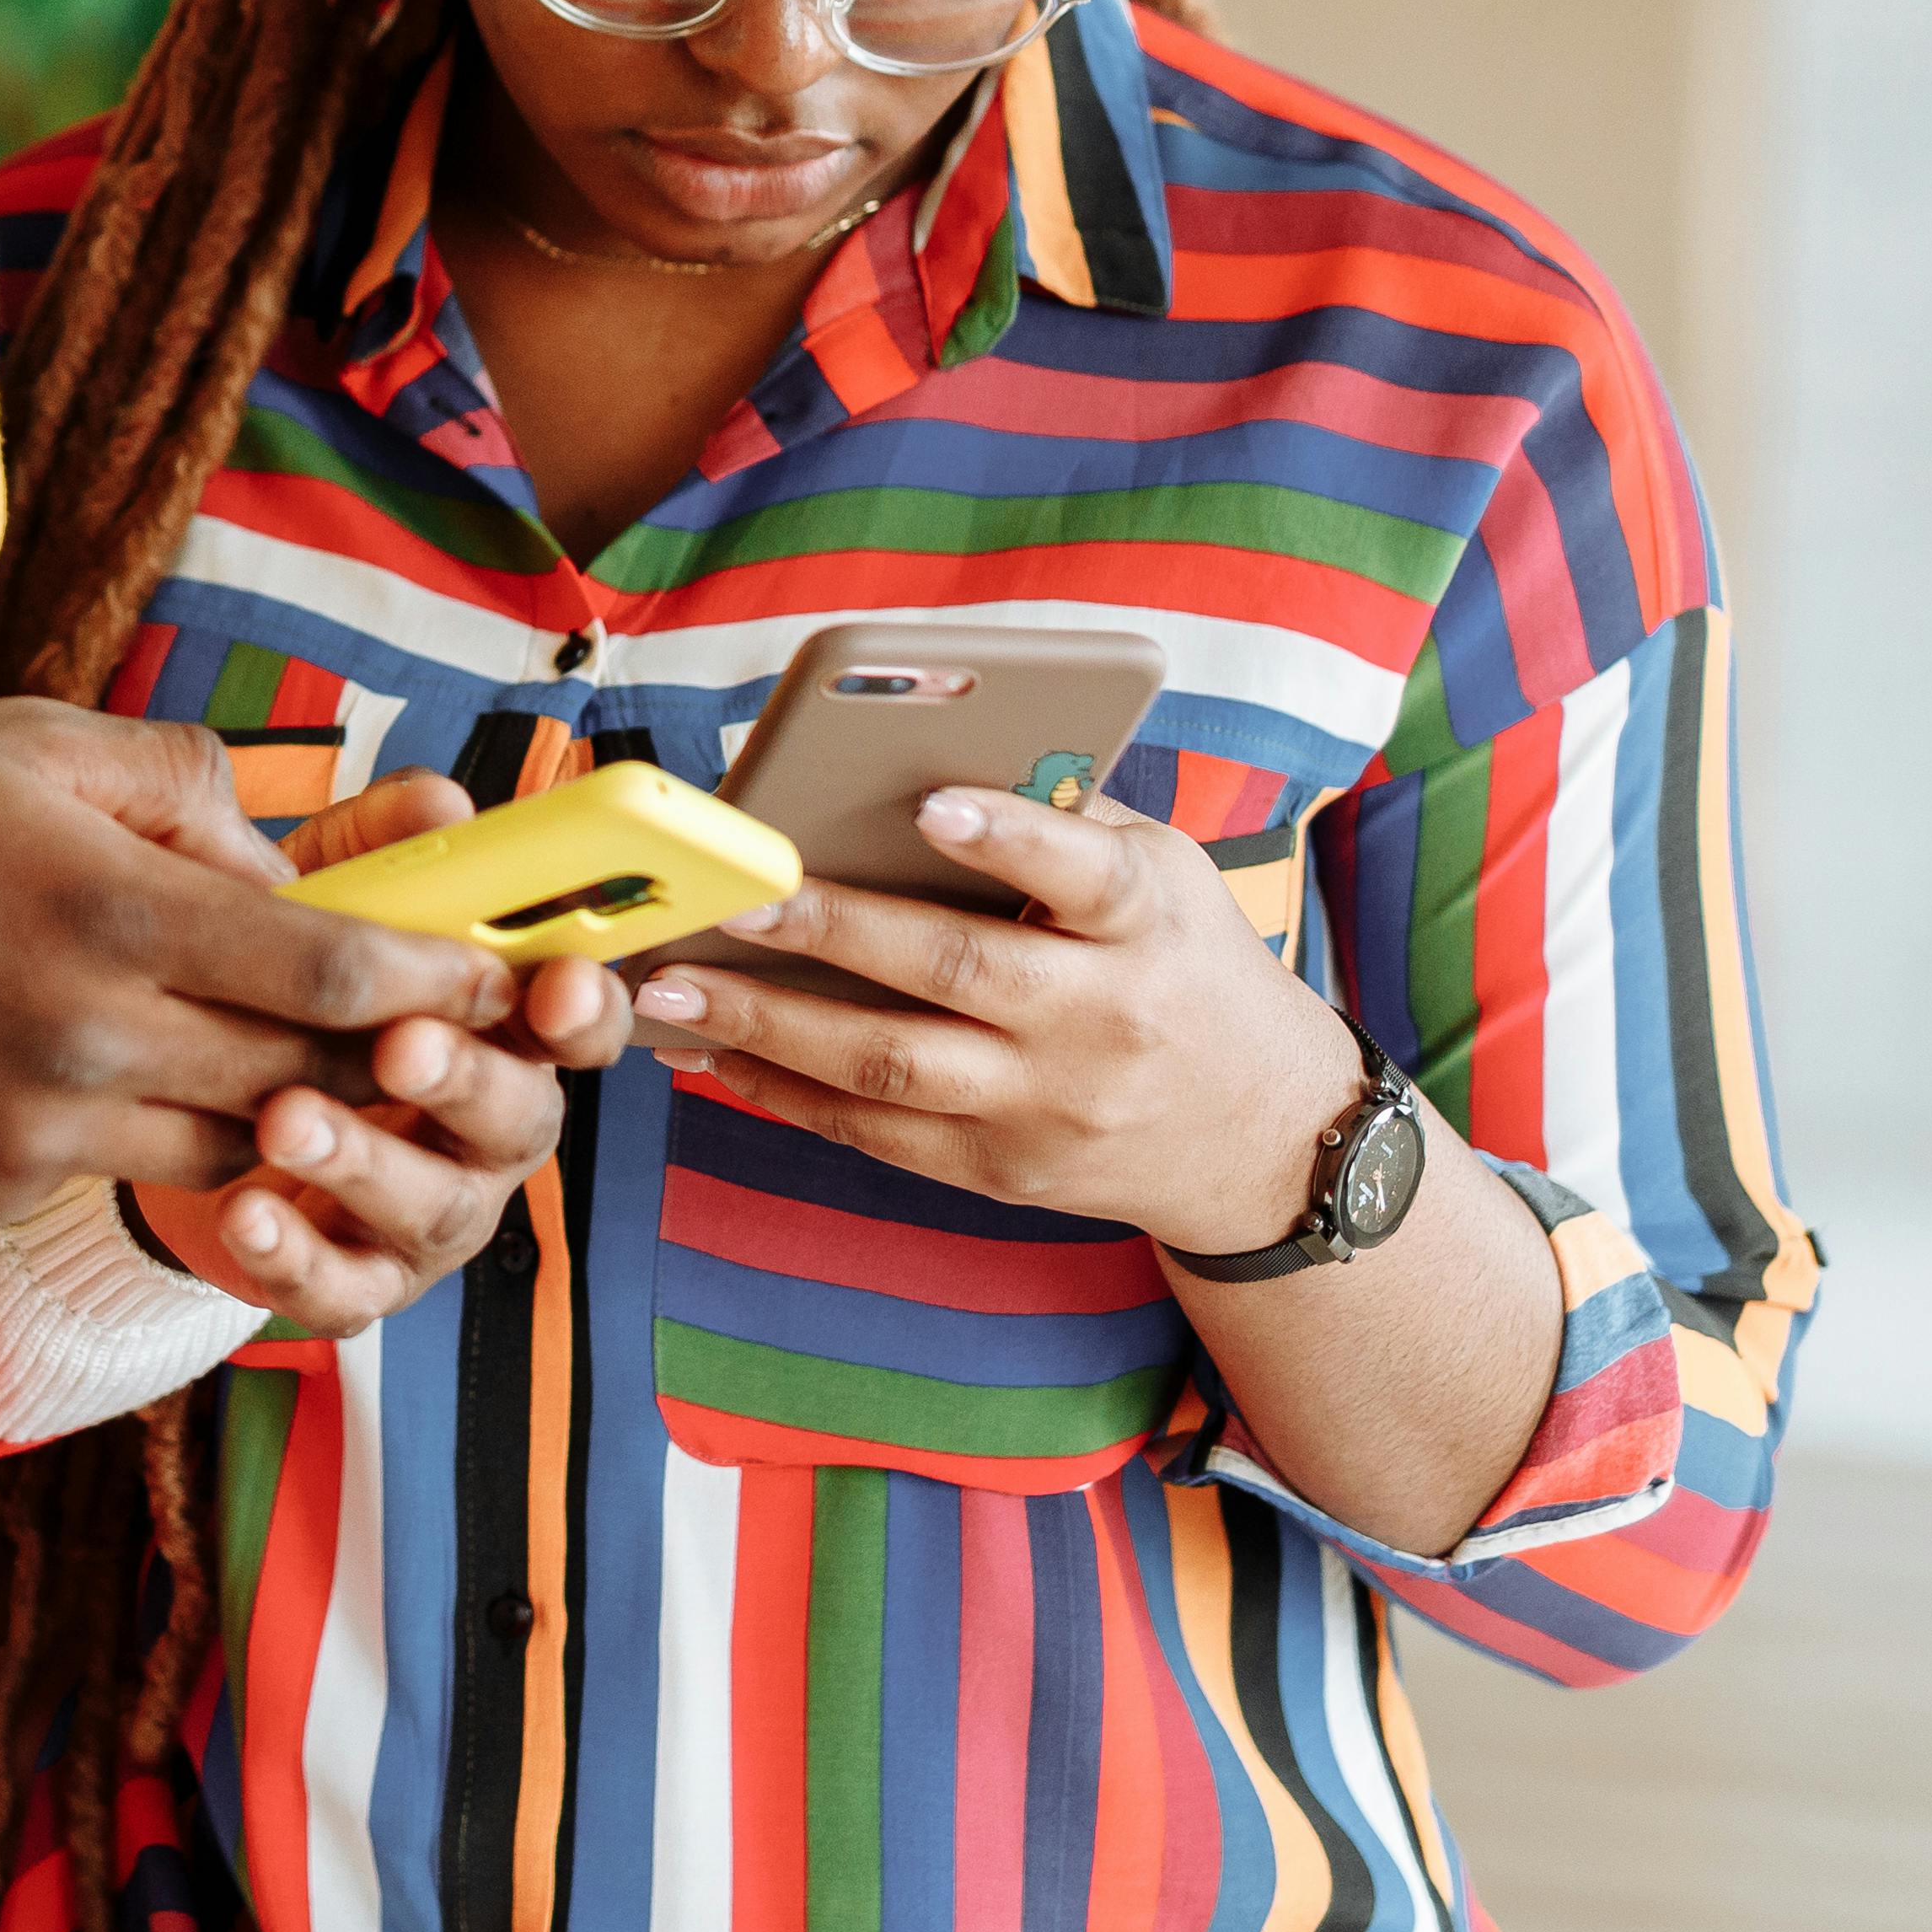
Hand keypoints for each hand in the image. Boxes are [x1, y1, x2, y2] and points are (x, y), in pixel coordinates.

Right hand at [0, 704, 532, 1220]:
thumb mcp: (27, 742)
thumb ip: (182, 785)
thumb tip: (293, 859)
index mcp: (106, 907)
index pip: (339, 971)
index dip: (445, 978)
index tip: (500, 971)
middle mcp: (82, 1038)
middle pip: (310, 1078)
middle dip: (391, 1056)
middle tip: (437, 1027)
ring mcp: (33, 1134)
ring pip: (234, 1147)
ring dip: (280, 1106)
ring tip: (286, 1049)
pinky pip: (124, 1174)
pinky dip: (154, 1129)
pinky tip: (118, 1071)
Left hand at [128, 773, 630, 1331]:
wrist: (190, 1107)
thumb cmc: (288, 994)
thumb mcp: (326, 909)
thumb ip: (383, 855)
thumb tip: (439, 797)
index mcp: (502, 1032)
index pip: (578, 1022)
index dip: (583, 1005)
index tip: (559, 984)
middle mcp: (488, 1132)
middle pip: (520, 1117)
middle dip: (465, 1078)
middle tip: (402, 1043)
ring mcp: (430, 1216)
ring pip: (434, 1207)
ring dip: (365, 1160)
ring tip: (285, 1118)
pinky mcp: (357, 1282)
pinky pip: (345, 1290)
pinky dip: (296, 1257)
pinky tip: (245, 1212)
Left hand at [619, 783, 1362, 1252]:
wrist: (1261, 1137)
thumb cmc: (1186, 967)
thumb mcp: (1168, 876)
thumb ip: (1065, 823)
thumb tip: (918, 762)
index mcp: (1144, 924)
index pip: (1084, 872)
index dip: (1011, 839)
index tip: (931, 805)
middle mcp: (1097, 1019)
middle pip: (954, 973)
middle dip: (830, 933)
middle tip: (731, 897)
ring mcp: (1046, 1106)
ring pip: (890, 1067)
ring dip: (768, 1027)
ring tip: (671, 993)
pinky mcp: (1001, 1168)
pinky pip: (876, 1133)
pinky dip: (785, 1093)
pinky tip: (713, 1054)